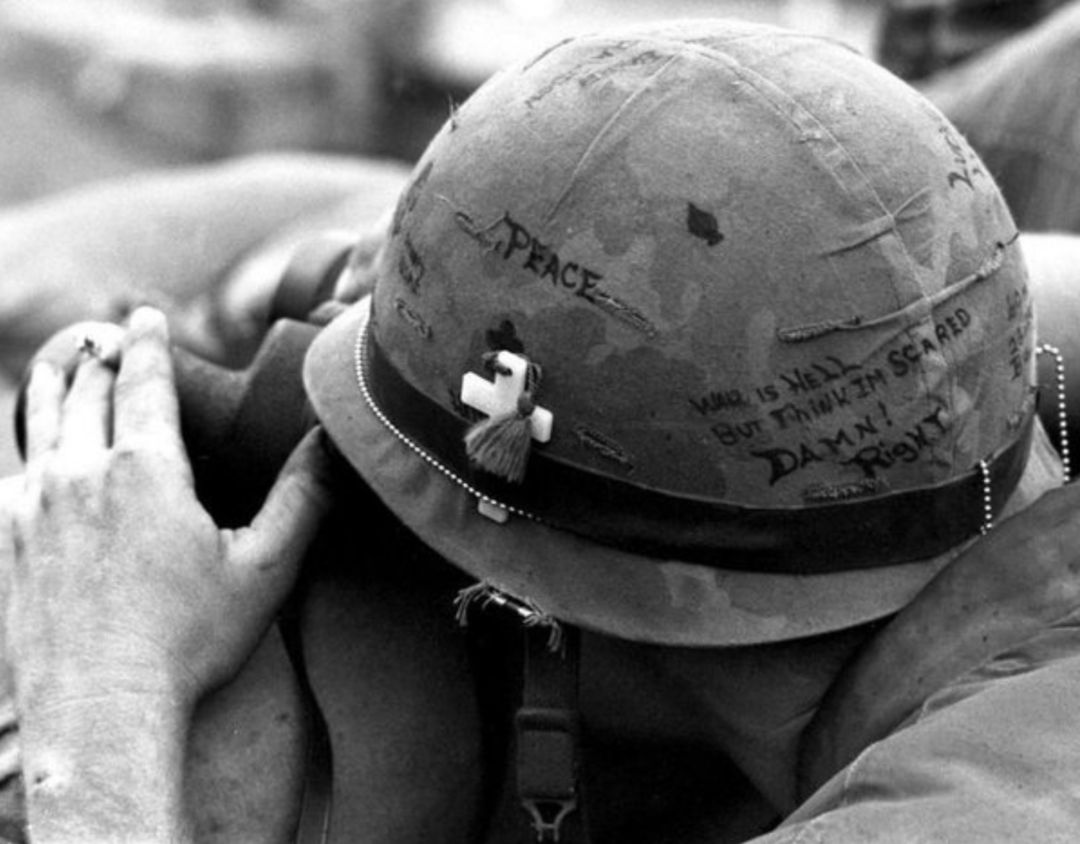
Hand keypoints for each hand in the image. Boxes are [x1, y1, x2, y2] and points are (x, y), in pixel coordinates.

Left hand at [5, 306, 333, 712]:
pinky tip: (32, 451)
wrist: (100, 708)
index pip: (145, 382)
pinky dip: (25, 443)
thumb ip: (301, 500)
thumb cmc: (188, 641)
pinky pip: (13, 471)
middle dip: (100, 357)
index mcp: (146, 470)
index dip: (148, 342)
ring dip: (52, 386)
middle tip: (107, 337)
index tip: (145, 315)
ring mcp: (34, 506)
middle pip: (85, 391)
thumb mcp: (263, 569)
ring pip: (38, 422)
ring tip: (58, 366)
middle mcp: (81, 473)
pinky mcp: (8, 542)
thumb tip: (330, 444)